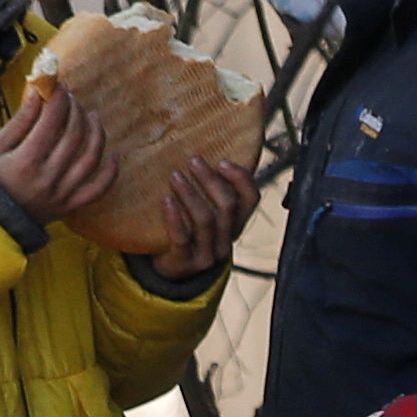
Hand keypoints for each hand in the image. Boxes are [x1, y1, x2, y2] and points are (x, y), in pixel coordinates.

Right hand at [0, 87, 118, 225]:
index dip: (59, 99)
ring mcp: (62, 194)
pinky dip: (110, 172)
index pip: (51, 121)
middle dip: (75, 111)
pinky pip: (99, 189)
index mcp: (26, 161)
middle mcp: (47, 178)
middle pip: (73, 136)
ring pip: (90, 159)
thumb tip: (39, 90)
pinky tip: (114, 155)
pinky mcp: (71, 206)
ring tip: (92, 116)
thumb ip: (21, 119)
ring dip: (96, 133)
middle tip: (72, 99)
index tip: (60, 86)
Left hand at [147, 155, 254, 284]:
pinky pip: (182, 238)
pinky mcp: (184, 263)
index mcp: (235, 224)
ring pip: (206, 220)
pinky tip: (166, 200)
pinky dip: (174, 218)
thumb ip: (209, 188)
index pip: (251, 199)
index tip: (222, 162)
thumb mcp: (204, 210)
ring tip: (175, 176)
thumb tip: (201, 146)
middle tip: (192, 161)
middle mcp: (226, 240)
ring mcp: (207, 255)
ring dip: (190, 194)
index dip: (241, 179)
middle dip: (210, 181)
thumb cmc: (187, 229)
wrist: (169, 269)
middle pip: (227, 206)